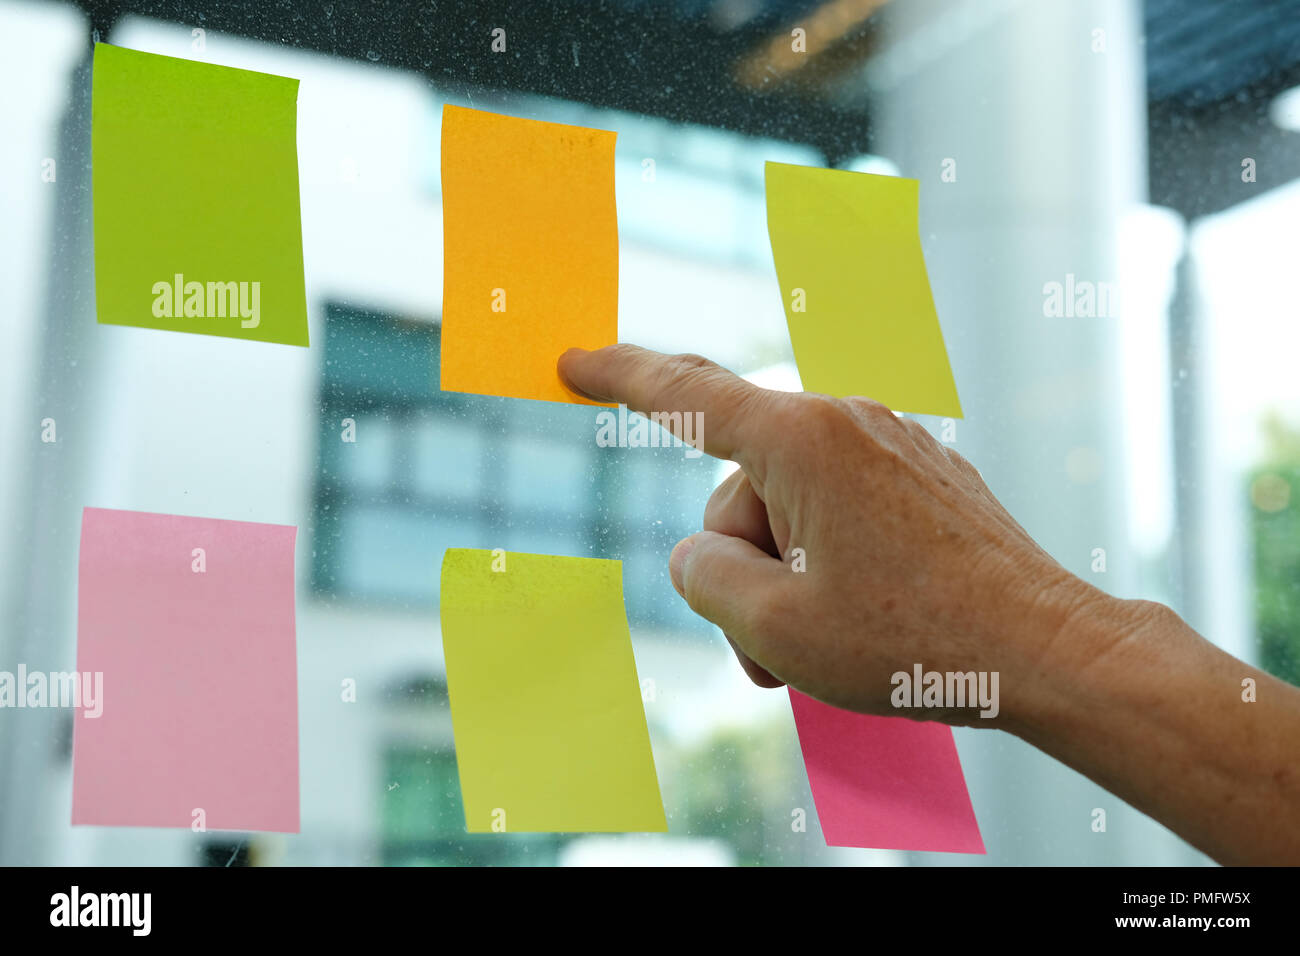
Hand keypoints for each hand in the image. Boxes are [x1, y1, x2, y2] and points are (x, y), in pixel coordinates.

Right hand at [558, 344, 1110, 725]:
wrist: (1047, 648)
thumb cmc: (916, 641)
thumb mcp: (775, 628)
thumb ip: (704, 578)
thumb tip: (699, 553)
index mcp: (803, 441)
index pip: (685, 395)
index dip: (618, 376)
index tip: (572, 358)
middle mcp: (846, 422)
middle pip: (739, 490)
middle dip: (740, 572)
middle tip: (773, 652)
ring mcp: (889, 444)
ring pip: (789, 509)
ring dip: (785, 580)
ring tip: (826, 647)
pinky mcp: (917, 474)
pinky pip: (837, 510)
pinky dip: (825, 564)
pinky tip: (862, 615)